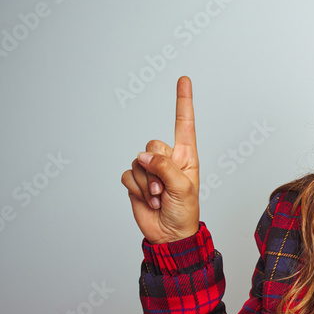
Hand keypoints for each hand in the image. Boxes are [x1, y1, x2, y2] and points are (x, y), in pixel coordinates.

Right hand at [121, 76, 200, 243]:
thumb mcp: (183, 188)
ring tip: (158, 198)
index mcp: (186, 156)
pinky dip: (136, 189)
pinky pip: (128, 175)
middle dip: (156, 169)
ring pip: (138, 162)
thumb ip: (165, 167)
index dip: (183, 101)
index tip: (184, 79)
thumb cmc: (184, 212)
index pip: (184, 123)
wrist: (169, 235)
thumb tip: (144, 155)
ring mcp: (150, 169)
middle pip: (153, 145)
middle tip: (164, 189)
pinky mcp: (136, 180)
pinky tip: (148, 200)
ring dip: (147, 184)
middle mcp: (168, 158)